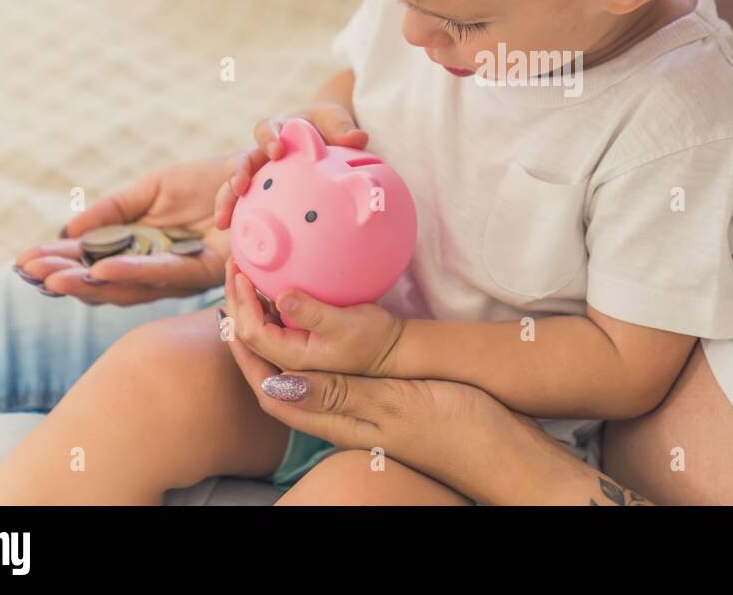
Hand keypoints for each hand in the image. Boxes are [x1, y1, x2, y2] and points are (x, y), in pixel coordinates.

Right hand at [13, 153, 232, 304]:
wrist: (261, 172)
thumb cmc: (209, 181)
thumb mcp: (152, 189)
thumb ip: (114, 209)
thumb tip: (69, 230)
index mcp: (143, 250)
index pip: (93, 260)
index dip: (60, 261)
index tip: (24, 260)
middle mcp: (159, 268)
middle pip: (105, 281)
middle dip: (67, 277)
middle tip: (30, 274)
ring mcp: (181, 273)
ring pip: (129, 284)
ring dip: (90, 281)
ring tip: (56, 279)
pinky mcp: (206, 271)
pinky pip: (165, 273)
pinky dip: (132, 272)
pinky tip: (103, 269)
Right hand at [213, 103, 367, 230]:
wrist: (324, 140)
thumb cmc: (328, 128)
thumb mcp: (332, 122)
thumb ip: (341, 128)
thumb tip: (357, 137)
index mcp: (278, 132)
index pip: (266, 130)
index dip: (268, 138)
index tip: (277, 150)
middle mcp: (261, 154)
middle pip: (241, 161)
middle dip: (236, 173)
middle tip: (239, 187)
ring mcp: (257, 176)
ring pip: (233, 187)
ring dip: (226, 202)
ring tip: (223, 222)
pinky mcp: (257, 197)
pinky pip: (244, 211)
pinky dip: (238, 226)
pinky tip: (237, 247)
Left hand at [219, 279, 551, 504]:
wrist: (503, 447)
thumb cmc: (456, 428)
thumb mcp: (397, 406)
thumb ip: (340, 394)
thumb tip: (278, 382)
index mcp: (335, 421)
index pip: (268, 385)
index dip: (243, 346)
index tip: (229, 303)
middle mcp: (339, 416)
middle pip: (277, 376)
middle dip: (251, 333)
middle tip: (242, 284)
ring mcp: (360, 407)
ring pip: (301, 370)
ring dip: (278, 333)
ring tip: (268, 294)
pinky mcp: (381, 397)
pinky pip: (330, 368)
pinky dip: (312, 339)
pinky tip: (320, 319)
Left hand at [224, 259, 404, 376]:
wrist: (391, 350)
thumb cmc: (373, 337)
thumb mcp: (345, 323)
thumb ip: (312, 313)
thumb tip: (281, 296)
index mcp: (293, 358)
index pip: (253, 333)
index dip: (242, 304)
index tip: (241, 275)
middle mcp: (285, 360)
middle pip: (244, 333)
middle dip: (234, 300)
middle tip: (232, 266)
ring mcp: (290, 351)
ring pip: (252, 329)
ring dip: (242, 301)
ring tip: (239, 271)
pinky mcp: (298, 341)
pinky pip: (267, 323)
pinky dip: (258, 304)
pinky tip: (259, 284)